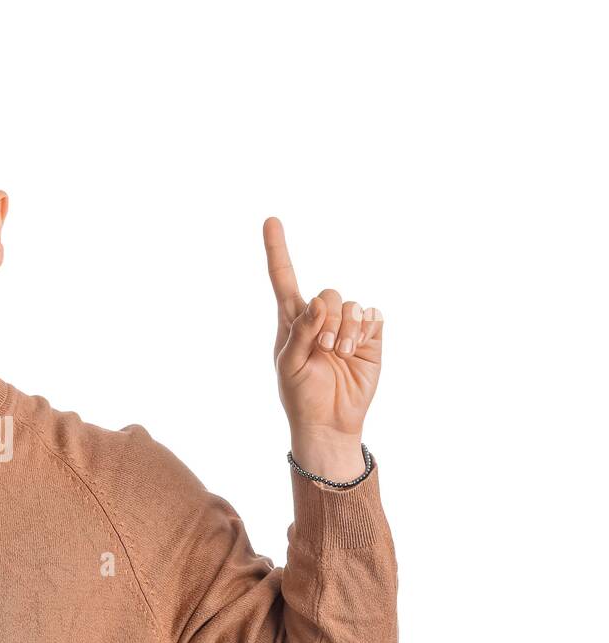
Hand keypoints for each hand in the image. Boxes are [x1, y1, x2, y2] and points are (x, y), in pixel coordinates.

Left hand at [263, 216, 384, 478]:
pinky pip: (373, 315)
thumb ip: (299, 332)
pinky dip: (365, 330)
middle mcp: (320, 317)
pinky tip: (358, 349)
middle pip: (328, 292)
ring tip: (339, 355)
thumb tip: (317, 302)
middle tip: (323, 348)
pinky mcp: (370, 335)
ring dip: (346, 330)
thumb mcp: (289, 366)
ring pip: (352, 305)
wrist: (329, 421)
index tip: (270, 220)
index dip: (278, 249)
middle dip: (327, 319)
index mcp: (292, 320)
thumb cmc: (300, 395)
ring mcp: (347, 326)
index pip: (283, 278)